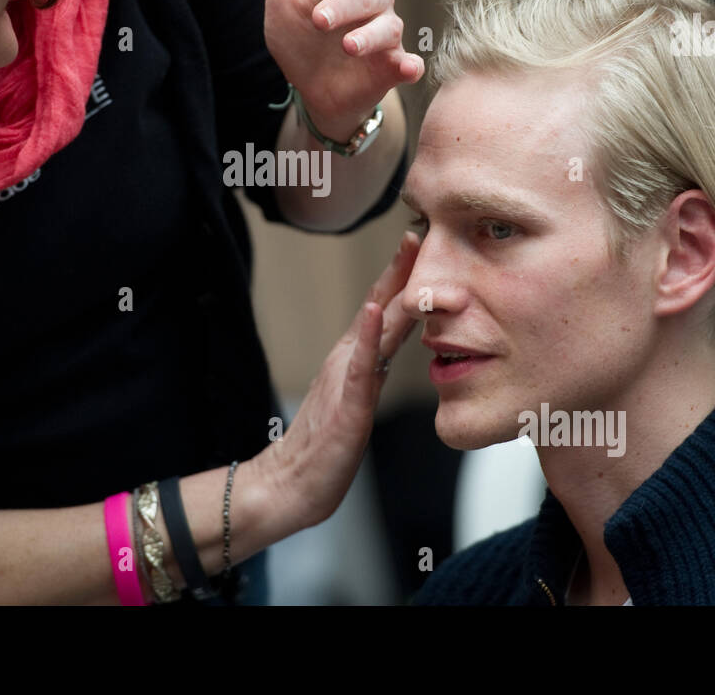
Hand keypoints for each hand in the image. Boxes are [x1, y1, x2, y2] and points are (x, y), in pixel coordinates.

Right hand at [251, 231, 421, 530]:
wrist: (291, 484)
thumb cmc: (324, 448)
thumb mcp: (356, 399)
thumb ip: (371, 370)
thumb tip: (392, 347)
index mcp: (356, 358)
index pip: (383, 308)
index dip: (402, 274)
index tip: (422, 240)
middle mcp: (349, 359)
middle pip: (379, 305)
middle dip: (401, 268)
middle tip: (420, 230)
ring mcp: (346, 377)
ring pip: (376, 326)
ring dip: (393, 289)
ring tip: (407, 254)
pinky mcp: (346, 404)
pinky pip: (360, 365)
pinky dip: (368, 336)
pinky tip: (374, 312)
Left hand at [264, 0, 423, 141]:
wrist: (307, 84)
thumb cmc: (298, 28)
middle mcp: (370, 1)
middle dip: (344, 5)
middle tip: (317, 20)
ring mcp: (383, 34)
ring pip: (387, 27)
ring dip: (370, 36)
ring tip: (348, 46)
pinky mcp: (391, 67)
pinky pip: (407, 63)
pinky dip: (410, 65)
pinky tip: (409, 68)